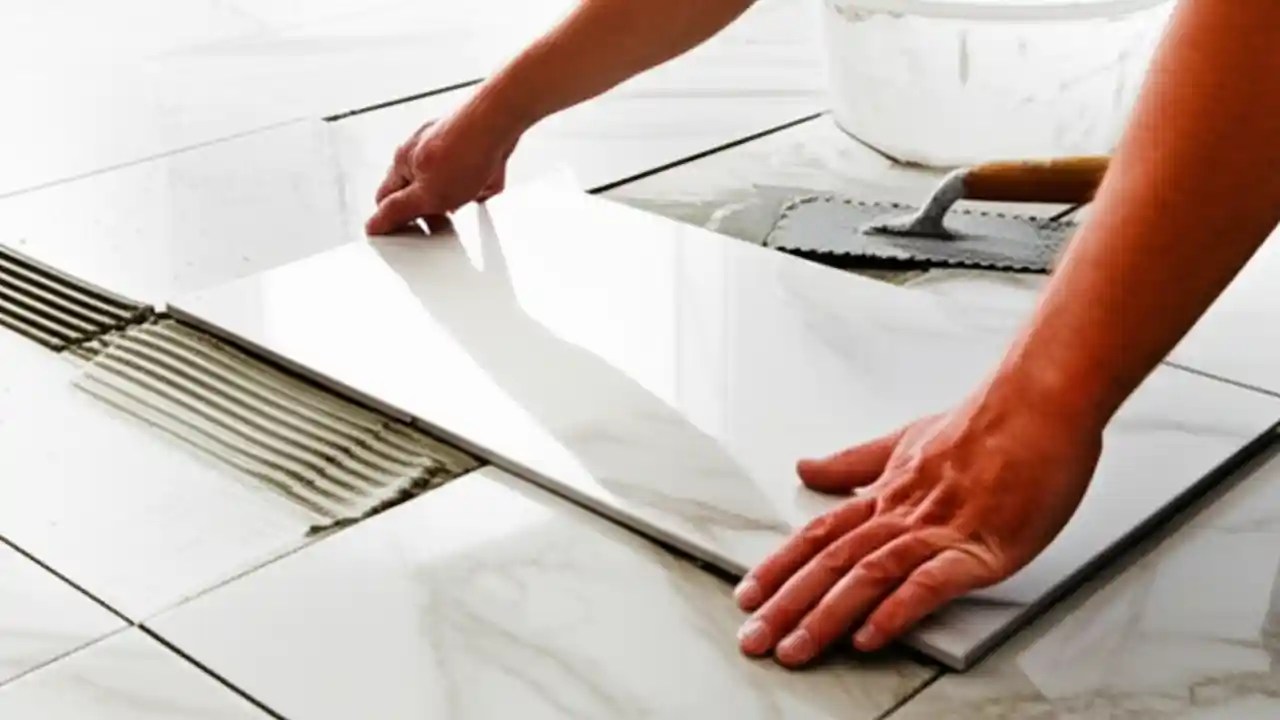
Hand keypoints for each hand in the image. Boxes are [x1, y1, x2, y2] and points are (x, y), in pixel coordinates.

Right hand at [366, 110, 518, 234]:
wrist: (499, 118)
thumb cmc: (464, 152)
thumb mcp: (427, 195)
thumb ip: (399, 211)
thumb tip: (372, 225)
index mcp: (401, 162)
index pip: (385, 200)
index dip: (396, 221)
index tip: (413, 234)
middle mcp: (417, 149)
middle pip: (418, 190)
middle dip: (435, 207)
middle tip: (449, 218)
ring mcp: (443, 142)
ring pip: (448, 181)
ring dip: (462, 193)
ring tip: (474, 193)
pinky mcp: (468, 140)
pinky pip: (472, 170)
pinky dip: (481, 179)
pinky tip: (490, 180)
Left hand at [734, 381, 1102, 666]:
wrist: (1037, 405)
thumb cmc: (982, 424)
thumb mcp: (903, 439)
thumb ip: (853, 464)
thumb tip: (805, 468)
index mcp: (884, 495)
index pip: (817, 536)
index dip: (778, 569)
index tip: (747, 597)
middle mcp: (901, 515)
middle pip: (830, 564)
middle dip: (787, 606)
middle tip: (754, 639)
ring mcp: (938, 532)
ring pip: (867, 576)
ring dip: (827, 616)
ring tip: (796, 648)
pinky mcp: (978, 549)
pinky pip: (928, 584)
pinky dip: (896, 611)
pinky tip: (870, 636)